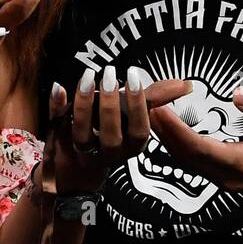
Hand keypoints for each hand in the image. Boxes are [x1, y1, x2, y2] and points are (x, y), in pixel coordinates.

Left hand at [46, 68, 191, 193]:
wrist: (76, 169)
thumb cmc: (111, 132)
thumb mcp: (133, 117)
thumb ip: (153, 98)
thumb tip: (186, 85)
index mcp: (130, 145)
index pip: (138, 130)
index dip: (137, 105)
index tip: (133, 77)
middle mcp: (108, 153)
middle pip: (110, 134)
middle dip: (110, 103)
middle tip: (110, 74)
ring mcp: (83, 151)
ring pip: (82, 133)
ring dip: (84, 103)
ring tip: (89, 77)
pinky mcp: (59, 143)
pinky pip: (56, 125)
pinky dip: (57, 105)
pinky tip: (59, 87)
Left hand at [148, 86, 242, 193]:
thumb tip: (238, 93)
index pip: (201, 148)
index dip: (177, 130)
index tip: (160, 109)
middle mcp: (229, 177)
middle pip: (187, 157)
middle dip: (164, 132)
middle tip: (147, 105)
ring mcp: (224, 180)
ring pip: (187, 162)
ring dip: (167, 139)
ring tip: (151, 112)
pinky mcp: (222, 178)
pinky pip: (193, 163)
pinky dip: (177, 145)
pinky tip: (168, 129)